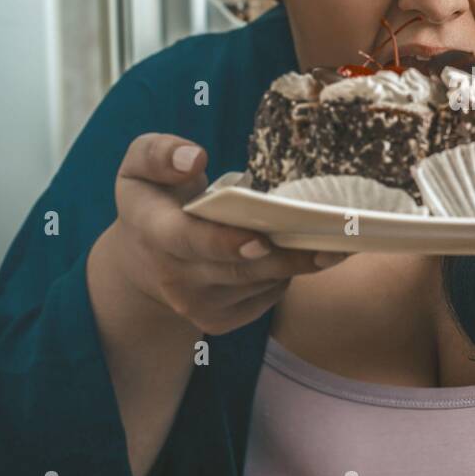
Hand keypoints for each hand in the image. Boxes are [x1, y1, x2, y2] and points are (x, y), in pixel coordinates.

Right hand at [90, 133, 349, 334]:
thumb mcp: (140, 164)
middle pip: (237, 270)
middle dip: (286, 257)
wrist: (143, 260)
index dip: (225, 242)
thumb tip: (194, 158)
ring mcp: (196, 305)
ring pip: (257, 285)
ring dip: (295, 264)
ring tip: (334, 242)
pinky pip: (264, 300)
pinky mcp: (218, 322)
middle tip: (334, 240)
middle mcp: (173, 276)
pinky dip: (286, 277)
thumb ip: (159, 153)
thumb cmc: (154, 199)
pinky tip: (299, 254)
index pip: (187, 241)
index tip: (260, 239)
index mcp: (153, 231)